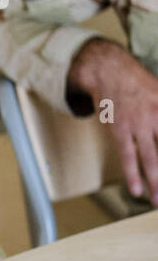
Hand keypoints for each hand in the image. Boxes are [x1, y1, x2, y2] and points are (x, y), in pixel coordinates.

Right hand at [68, 38, 157, 202]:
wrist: (108, 70)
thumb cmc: (135, 81)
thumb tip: (157, 131)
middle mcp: (157, 117)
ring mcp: (139, 125)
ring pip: (151, 159)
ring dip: (156, 181)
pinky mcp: (120, 130)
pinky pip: (127, 156)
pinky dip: (132, 174)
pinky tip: (135, 189)